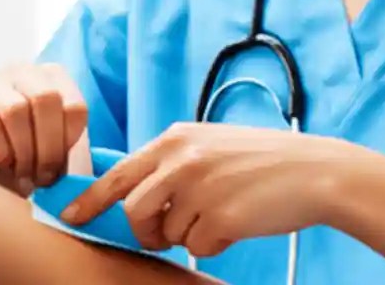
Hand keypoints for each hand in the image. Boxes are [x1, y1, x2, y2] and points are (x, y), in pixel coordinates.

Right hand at [0, 62, 90, 196]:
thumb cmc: (36, 159)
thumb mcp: (64, 148)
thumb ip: (77, 144)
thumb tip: (83, 168)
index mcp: (50, 75)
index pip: (74, 105)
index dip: (70, 140)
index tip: (62, 160)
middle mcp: (19, 71)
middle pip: (46, 98)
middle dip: (49, 146)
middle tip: (43, 174)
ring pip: (15, 109)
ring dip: (24, 151)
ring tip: (24, 171)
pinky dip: (1, 152)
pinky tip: (2, 163)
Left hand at [60, 123, 352, 257]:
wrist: (316, 171)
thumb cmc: (264, 161)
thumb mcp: (211, 146)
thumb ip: (174, 162)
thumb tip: (134, 194)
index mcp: (177, 139)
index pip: (119, 172)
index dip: (90, 198)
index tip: (68, 215)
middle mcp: (182, 159)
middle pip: (133, 209)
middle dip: (145, 231)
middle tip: (164, 234)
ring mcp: (200, 188)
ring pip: (166, 232)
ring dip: (187, 234)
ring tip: (220, 215)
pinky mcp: (220, 216)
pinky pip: (197, 246)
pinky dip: (214, 243)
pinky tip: (239, 221)